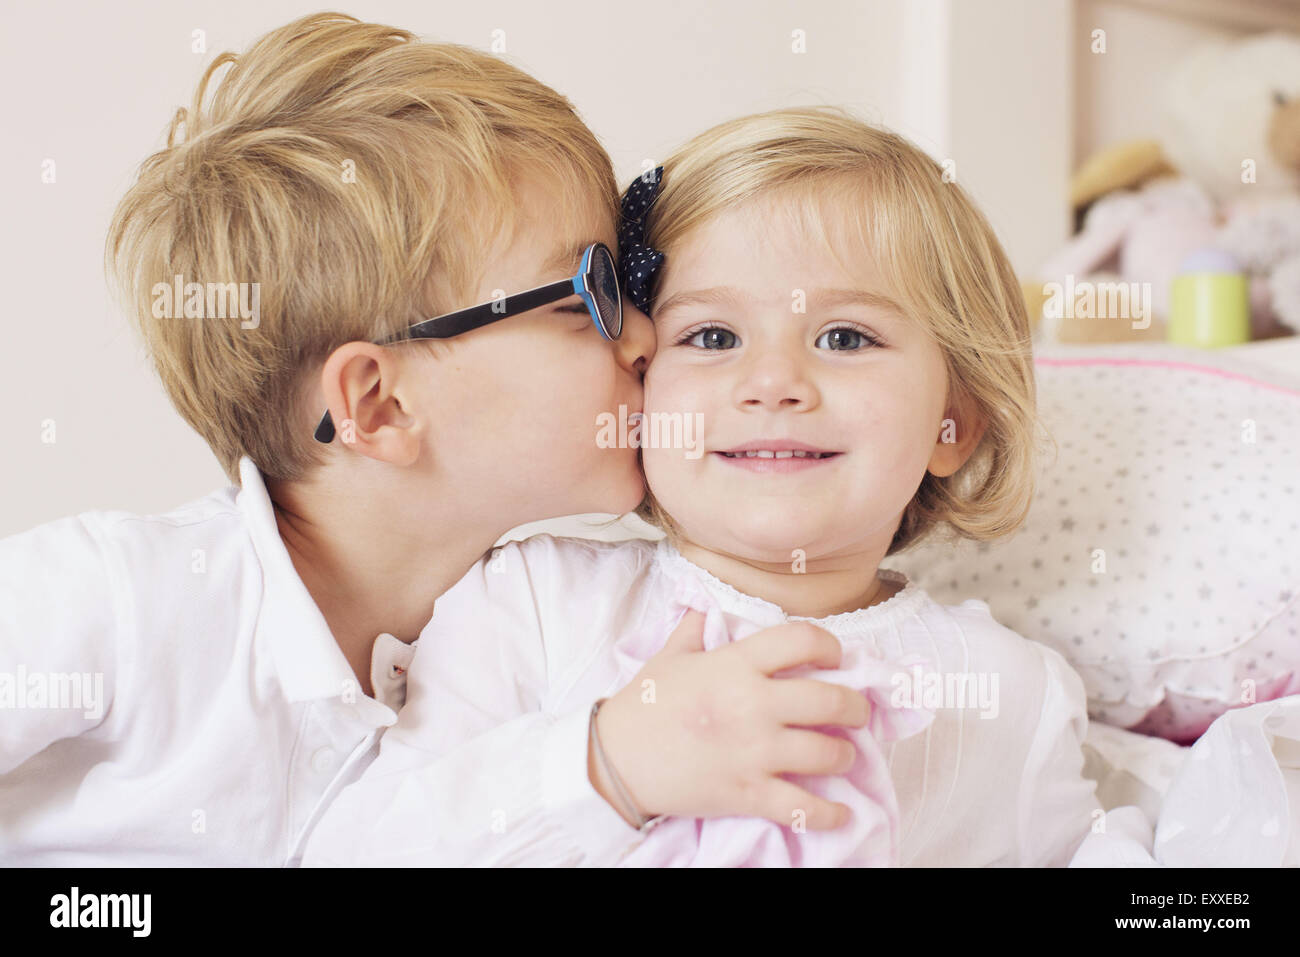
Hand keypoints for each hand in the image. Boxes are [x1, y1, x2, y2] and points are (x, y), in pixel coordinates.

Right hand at [590, 610, 868, 830]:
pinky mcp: (747, 792)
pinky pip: (803, 806)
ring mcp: (753, 751)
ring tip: (842, 755)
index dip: (830, 647)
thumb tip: (704, 609)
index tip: (836, 659)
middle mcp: (752, 704)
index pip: (802, 640)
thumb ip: (694, 631)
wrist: (613, 760)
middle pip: (831, 700)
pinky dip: (828, 813)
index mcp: (735, 664)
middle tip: (857, 712)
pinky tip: (839, 812)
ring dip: (844, 755)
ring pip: (827, 753)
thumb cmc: (642, 706)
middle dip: (855, 707)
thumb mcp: (669, 658)